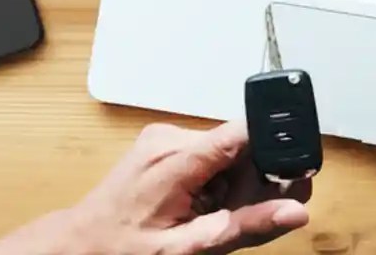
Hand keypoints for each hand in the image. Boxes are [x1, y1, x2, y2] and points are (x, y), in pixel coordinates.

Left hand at [0, 121, 310, 254]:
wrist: (81, 245)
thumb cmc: (123, 249)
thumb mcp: (189, 248)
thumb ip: (244, 226)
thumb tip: (294, 211)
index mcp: (176, 159)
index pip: (244, 132)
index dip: (275, 152)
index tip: (290, 177)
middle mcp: (171, 138)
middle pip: (241, 147)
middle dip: (251, 183)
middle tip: (233, 217)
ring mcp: (166, 138)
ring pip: (229, 152)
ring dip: (232, 185)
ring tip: (210, 215)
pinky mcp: (165, 144)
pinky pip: (210, 155)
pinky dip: (215, 181)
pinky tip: (200, 204)